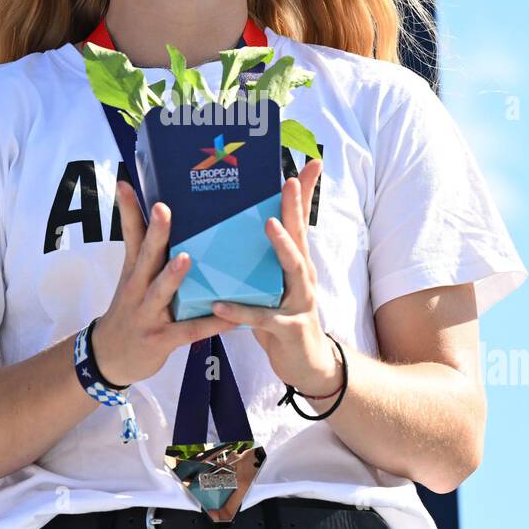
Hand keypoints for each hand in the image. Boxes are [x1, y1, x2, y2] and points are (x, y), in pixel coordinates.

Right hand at [91, 177, 239, 387]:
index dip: (129, 210)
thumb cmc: (129, 309)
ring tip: (185, 258)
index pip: (130, 235)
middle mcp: (138, 288)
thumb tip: (158, 217)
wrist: (108, 357)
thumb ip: (146, 252)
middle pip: (145, 256)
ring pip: (160, 292)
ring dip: (172, 276)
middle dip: (155, 233)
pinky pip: (188, 331)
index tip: (125, 183)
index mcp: (134, 270)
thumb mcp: (131, 279)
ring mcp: (148, 314)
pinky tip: (231, 318)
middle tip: (163, 208)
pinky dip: (210, 324)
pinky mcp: (161, 339)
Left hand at [209, 159, 339, 395]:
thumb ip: (264, 260)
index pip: (300, 221)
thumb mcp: (277, 284)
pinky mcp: (288, 329)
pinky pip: (263, 318)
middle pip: (300, 236)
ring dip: (282, 246)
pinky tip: (219, 304)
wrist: (307, 365)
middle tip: (290, 180)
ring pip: (293, 269)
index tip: (309, 163)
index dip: (304, 193)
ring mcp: (299, 302)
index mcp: (295, 263)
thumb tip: (248, 227)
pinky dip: (241, 311)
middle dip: (296, 207)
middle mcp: (302, 277)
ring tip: (268, 225)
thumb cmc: (283, 318)